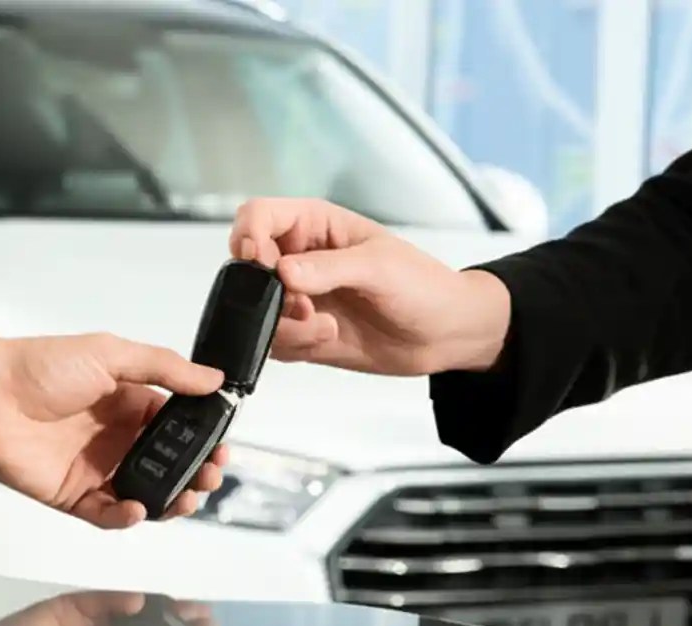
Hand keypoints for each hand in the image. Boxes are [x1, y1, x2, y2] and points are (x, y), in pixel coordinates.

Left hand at [0, 332, 228, 528]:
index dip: (203, 441)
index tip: (222, 448)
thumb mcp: (112, 354)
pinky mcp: (71, 495)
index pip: (178, 428)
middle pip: (168, 467)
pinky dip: (126, 517)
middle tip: (209, 478)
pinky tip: (138, 508)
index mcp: (129, 404)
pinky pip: (106, 514)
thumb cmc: (42, 367)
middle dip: (195, 476)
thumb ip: (165, 369)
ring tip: (185, 499)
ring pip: (145, 495)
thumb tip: (214, 379)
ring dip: (170, 501)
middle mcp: (116, 439)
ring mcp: (95, 469)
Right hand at [229, 198, 511, 375]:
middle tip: (299, 304)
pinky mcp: (302, 332)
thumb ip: (328, 268)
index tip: (261, 262)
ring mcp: (298, 297)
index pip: (258, 216)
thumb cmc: (423, 285)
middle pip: (246, 266)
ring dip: (284, 324)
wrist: (445, 334)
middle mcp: (299, 258)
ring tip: (324, 326)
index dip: (249, 236)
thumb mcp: (379, 267)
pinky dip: (294, 344)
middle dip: (265, 291)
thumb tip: (282, 270)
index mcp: (314, 224)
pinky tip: (328, 337)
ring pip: (256, 310)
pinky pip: (274, 341)